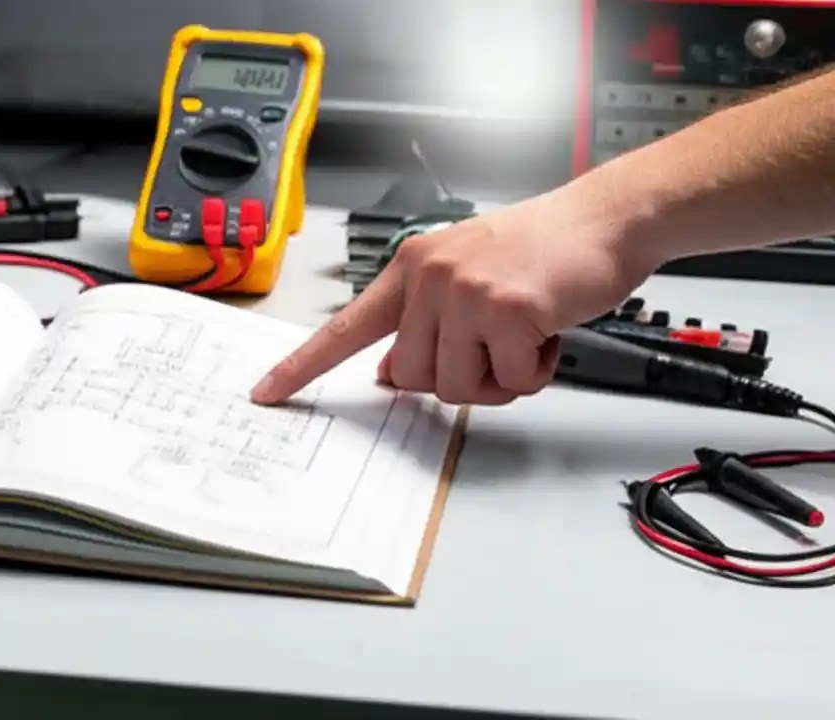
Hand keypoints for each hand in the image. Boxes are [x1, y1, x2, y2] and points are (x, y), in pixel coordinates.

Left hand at [249, 186, 658, 405]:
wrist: (603, 220)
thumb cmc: (540, 250)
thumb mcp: (464, 278)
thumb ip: (423, 323)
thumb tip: (391, 372)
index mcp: (412, 269)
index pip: (345, 327)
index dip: (302, 365)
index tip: (267, 392)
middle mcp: (429, 276)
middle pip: (410, 377)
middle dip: (456, 378)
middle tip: (493, 349)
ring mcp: (465, 291)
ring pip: (453, 387)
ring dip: (496, 379)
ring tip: (523, 336)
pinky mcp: (505, 310)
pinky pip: (506, 381)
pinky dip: (533, 371)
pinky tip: (547, 331)